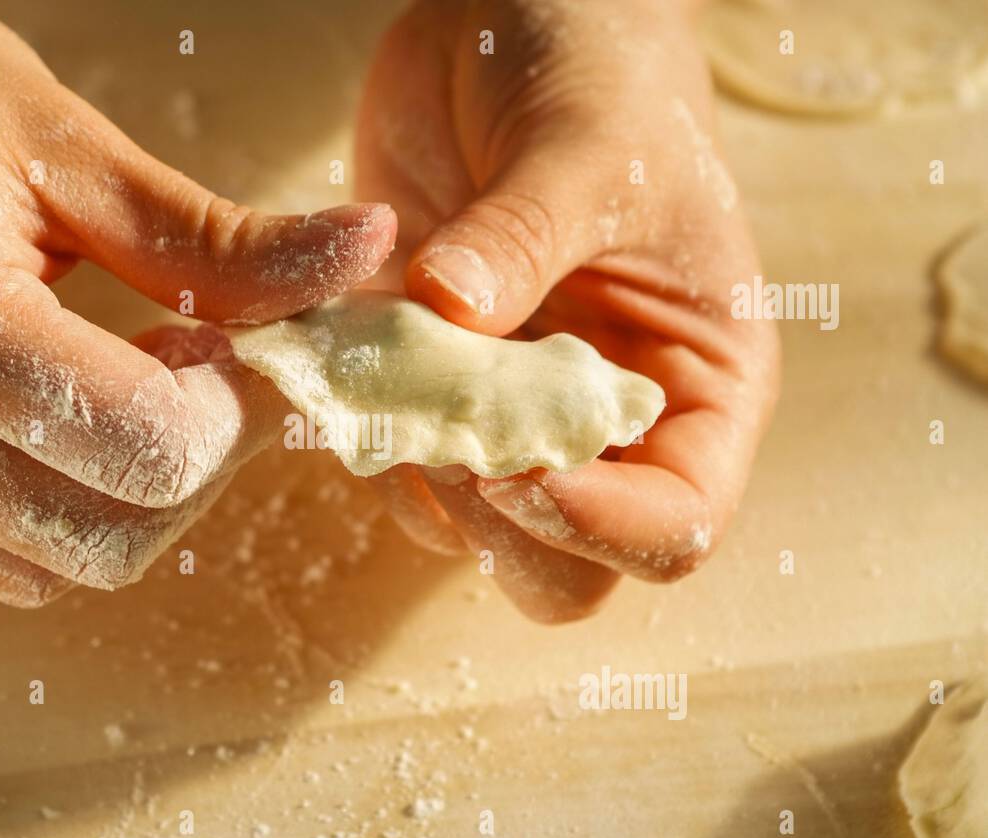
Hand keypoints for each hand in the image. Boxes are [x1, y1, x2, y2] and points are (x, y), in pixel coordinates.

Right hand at [0, 0, 394, 605]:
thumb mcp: (72, 148)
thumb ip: (222, 241)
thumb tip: (366, 253)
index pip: (144, 452)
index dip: (230, 414)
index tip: (235, 348)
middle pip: (104, 540)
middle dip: (189, 470)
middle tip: (195, 370)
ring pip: (43, 566)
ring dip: (121, 496)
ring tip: (119, 380)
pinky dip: (49, 504)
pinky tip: (54, 409)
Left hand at [357, 0, 777, 621]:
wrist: (517, 30)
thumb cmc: (598, 79)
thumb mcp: (584, 146)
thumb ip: (523, 237)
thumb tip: (447, 314)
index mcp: (698, 387)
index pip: (678, 528)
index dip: (600, 524)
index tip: (513, 463)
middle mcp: (614, 425)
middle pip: (573, 571)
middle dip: (505, 528)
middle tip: (446, 441)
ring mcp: (519, 417)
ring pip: (474, 535)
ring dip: (421, 484)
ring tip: (392, 382)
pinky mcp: (438, 390)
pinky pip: (399, 469)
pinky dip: (369, 440)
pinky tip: (353, 367)